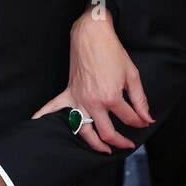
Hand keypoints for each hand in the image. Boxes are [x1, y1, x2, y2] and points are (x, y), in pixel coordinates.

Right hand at [33, 2, 151, 152]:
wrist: (92, 36)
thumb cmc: (112, 52)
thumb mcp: (132, 75)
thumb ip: (140, 99)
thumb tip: (147, 117)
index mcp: (111, 97)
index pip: (129, 118)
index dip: (140, 122)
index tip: (144, 122)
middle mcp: (93, 102)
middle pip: (106, 132)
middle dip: (120, 142)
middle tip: (127, 145)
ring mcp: (78, 99)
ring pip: (83, 130)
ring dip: (93, 144)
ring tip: (103, 149)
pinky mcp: (68, 93)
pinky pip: (53, 108)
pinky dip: (44, 116)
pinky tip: (38, 125)